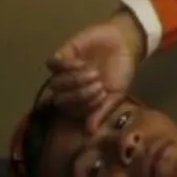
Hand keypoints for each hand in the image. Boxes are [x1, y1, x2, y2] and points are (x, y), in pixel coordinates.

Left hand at [43, 9, 144, 133]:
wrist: (124, 44)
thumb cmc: (120, 72)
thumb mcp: (116, 94)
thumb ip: (102, 111)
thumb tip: (90, 132)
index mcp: (80, 100)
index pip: (70, 111)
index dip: (84, 106)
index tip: (102, 96)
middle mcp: (69, 88)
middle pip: (60, 99)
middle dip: (79, 95)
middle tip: (99, 85)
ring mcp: (63, 71)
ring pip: (55, 83)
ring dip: (75, 80)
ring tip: (94, 73)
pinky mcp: (62, 54)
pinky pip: (52, 64)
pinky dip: (66, 66)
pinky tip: (82, 63)